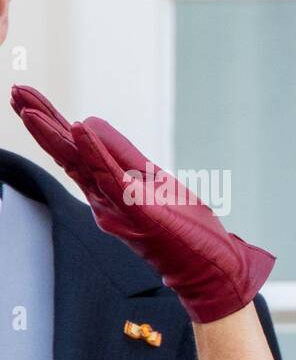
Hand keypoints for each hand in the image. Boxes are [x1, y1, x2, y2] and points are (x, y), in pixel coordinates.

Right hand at [10, 85, 274, 323]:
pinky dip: (95, 152)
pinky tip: (79, 129)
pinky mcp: (138, 211)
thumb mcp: (152, 180)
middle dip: (41, 123)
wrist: (211, 267)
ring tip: (28, 108)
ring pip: (80, 163)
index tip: (26, 97)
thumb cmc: (185, 228)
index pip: (73, 150)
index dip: (51, 124)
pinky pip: (112, 178)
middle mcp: (105, 197)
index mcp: (108, 188)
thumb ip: (120, 156)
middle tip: (15, 92)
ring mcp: (119, 205)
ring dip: (54, 133)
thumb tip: (87, 122)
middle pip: (67, 154)